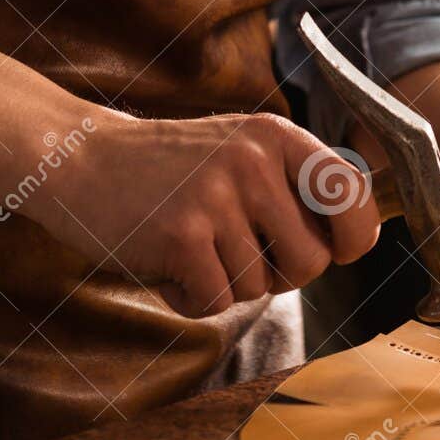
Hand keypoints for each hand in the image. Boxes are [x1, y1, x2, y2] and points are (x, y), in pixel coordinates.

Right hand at [38, 109, 379, 318]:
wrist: (80, 159)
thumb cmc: (170, 170)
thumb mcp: (241, 152)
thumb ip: (294, 185)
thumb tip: (359, 237)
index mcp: (277, 136)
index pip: (351, 193)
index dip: (354, 236)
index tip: (340, 250)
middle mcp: (254, 161)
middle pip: (312, 260)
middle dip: (281, 275)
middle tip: (238, 253)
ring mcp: (217, 196)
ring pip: (261, 288)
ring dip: (228, 284)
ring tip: (193, 247)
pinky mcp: (182, 235)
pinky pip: (217, 303)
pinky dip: (192, 300)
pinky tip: (170, 267)